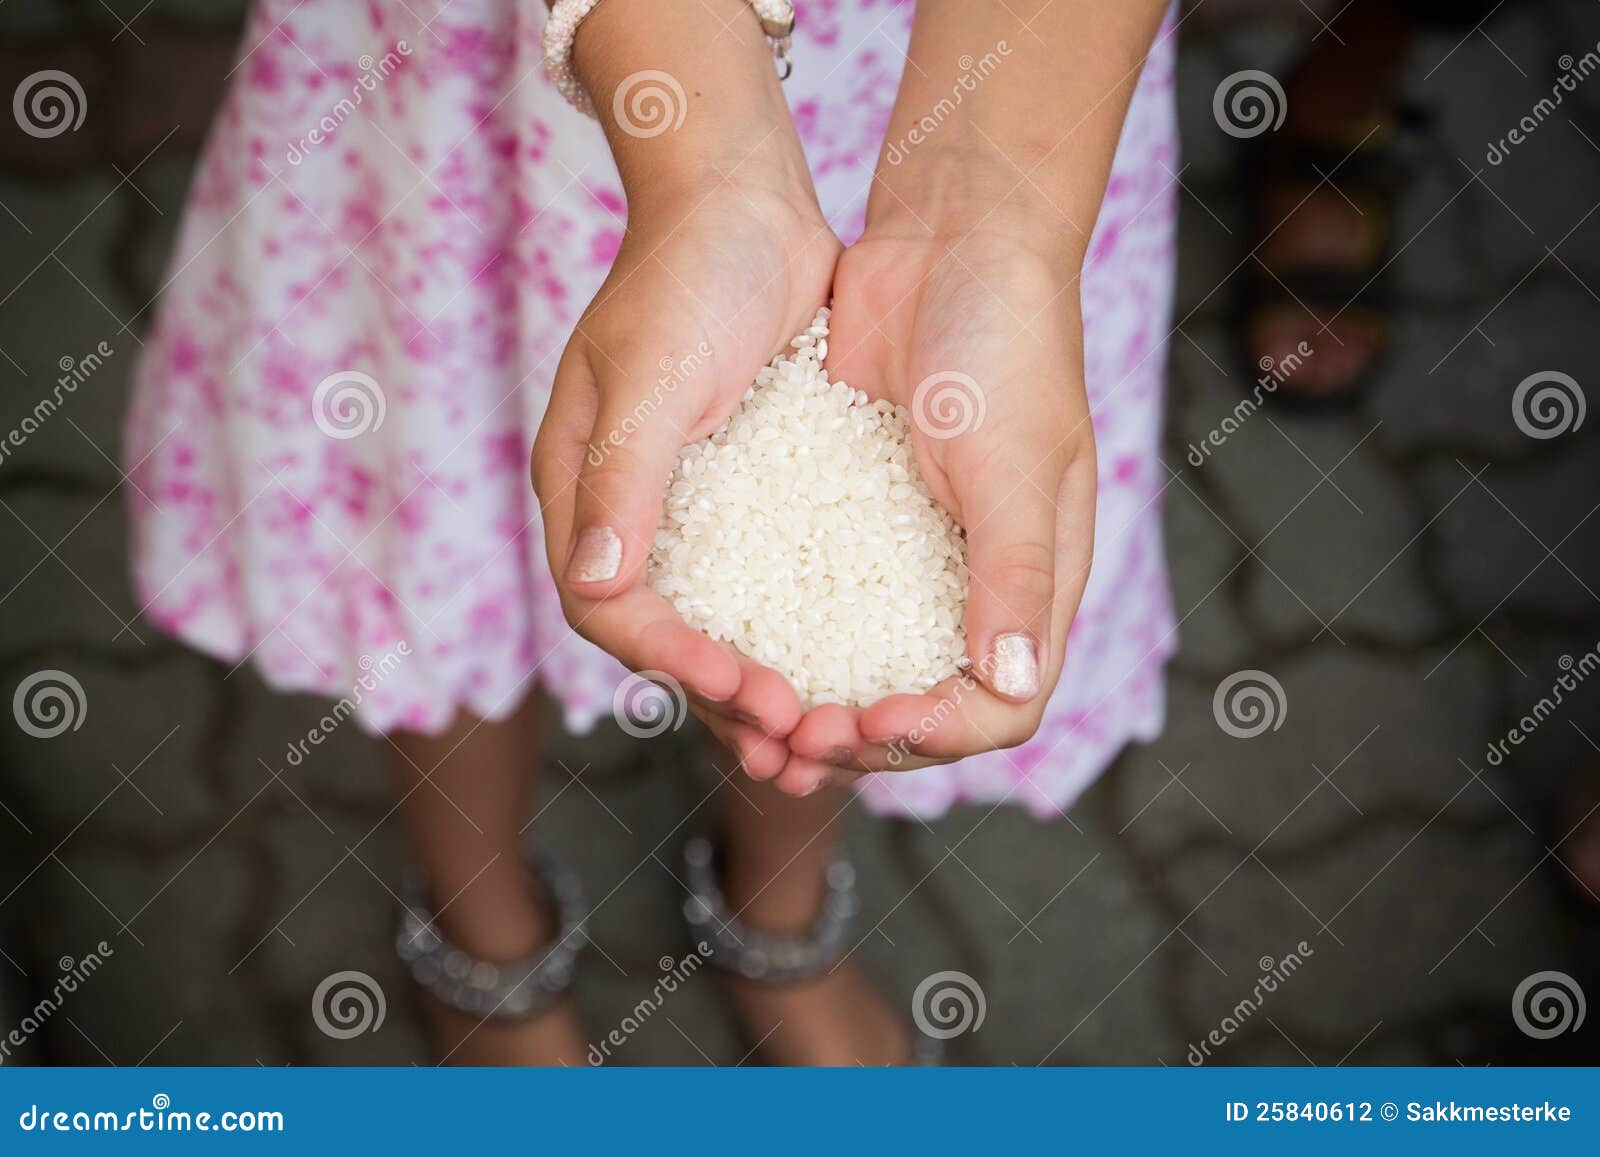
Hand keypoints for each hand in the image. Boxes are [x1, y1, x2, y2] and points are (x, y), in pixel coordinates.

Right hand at [531, 181, 839, 756]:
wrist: (746, 201)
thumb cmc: (687, 275)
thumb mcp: (649, 378)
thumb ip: (621, 484)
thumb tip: (597, 587)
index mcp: (582, 493)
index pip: (609, 608)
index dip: (671, 658)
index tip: (743, 683)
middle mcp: (630, 512)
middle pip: (664, 635)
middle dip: (725, 691)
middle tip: (797, 736)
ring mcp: (690, 505)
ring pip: (719, 619)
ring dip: (763, 677)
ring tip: (823, 731)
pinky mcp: (749, 491)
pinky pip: (767, 578)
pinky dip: (798, 626)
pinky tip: (847, 661)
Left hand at [772, 216, 1097, 796]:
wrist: (949, 240)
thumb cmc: (1006, 343)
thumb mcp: (1013, 462)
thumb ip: (1014, 573)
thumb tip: (1010, 684)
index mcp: (1032, 584)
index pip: (998, 707)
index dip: (935, 735)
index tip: (866, 720)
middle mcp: (973, 582)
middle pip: (920, 703)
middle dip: (856, 734)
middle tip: (786, 736)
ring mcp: (909, 552)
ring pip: (861, 660)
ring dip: (809, 697)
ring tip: (748, 712)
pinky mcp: (852, 514)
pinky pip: (815, 595)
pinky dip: (781, 632)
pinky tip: (727, 644)